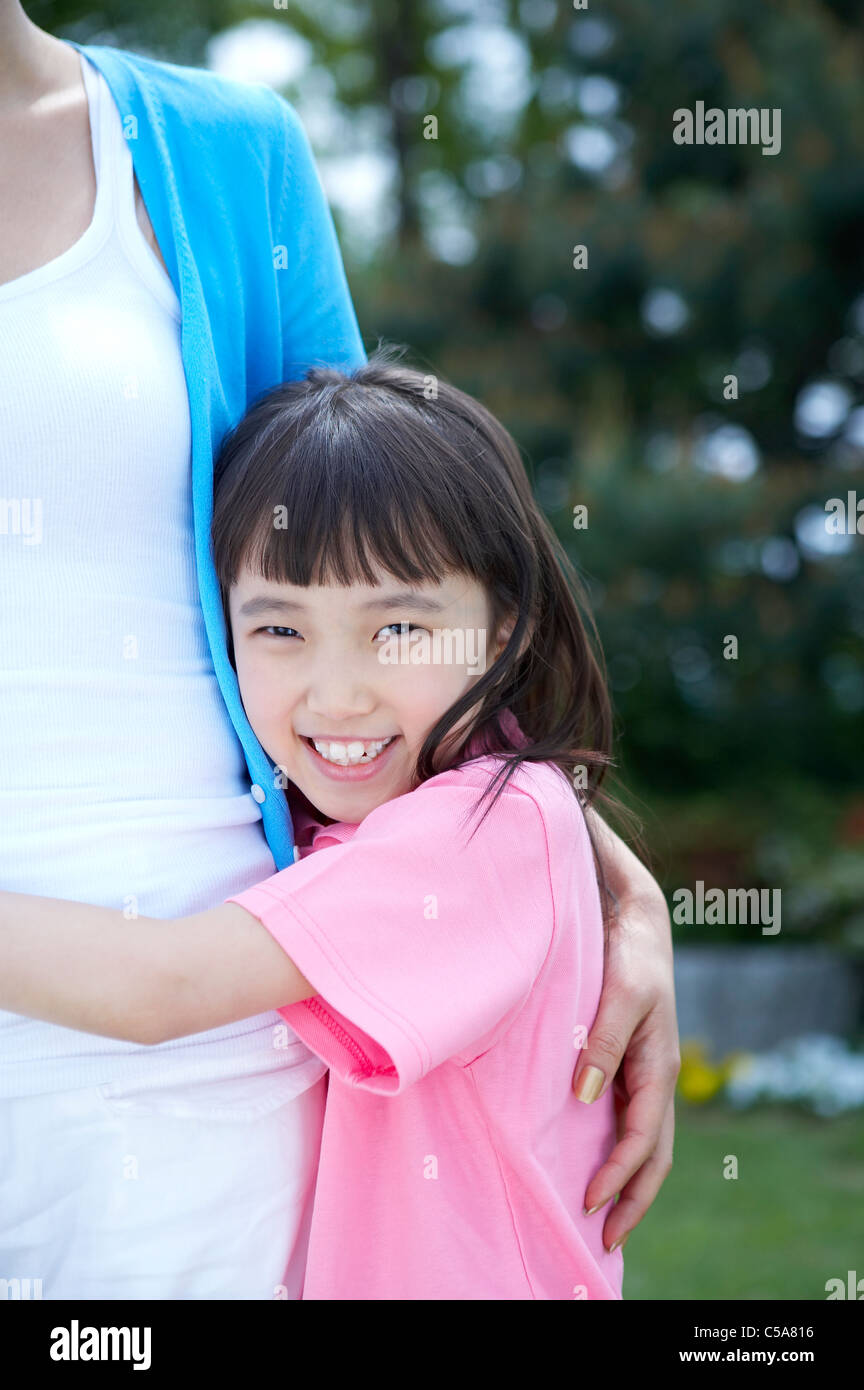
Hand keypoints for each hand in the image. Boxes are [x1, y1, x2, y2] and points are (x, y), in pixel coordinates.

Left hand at [573, 880, 678, 1253]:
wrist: (636, 923)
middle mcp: (654, 1078)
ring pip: (641, 1142)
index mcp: (658, 1068)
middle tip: (603, 1239)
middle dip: (631, 1200)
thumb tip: (585, 1097)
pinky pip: (627, 1119)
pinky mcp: (627, 1063)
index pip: (643, 1141)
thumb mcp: (619, 994)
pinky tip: (591, 1160)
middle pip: (651, 1156)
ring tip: (598, 1215)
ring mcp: (643, 1073)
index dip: (619, 1177)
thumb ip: (602, 1043)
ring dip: (625, 1181)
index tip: (590, 1202)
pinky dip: (616, 1150)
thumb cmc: (629, 955)